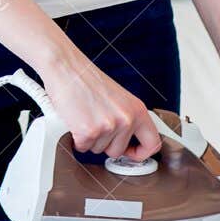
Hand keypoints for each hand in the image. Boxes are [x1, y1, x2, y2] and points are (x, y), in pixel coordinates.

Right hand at [38, 46, 162, 161]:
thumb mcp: (119, 99)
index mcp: (137, 109)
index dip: (141, 152)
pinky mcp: (89, 131)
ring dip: (90, 139)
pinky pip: (82, 148)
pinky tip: (76, 121)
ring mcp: (108, 126)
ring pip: (98, 150)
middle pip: (118, 151)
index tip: (130, 152)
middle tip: (96, 125)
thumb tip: (130, 143)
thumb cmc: (87, 80)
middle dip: (105, 144)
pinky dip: (76, 139)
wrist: (66, 68)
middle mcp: (126, 119)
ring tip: (85, 117)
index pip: (153, 143)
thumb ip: (127, 119)